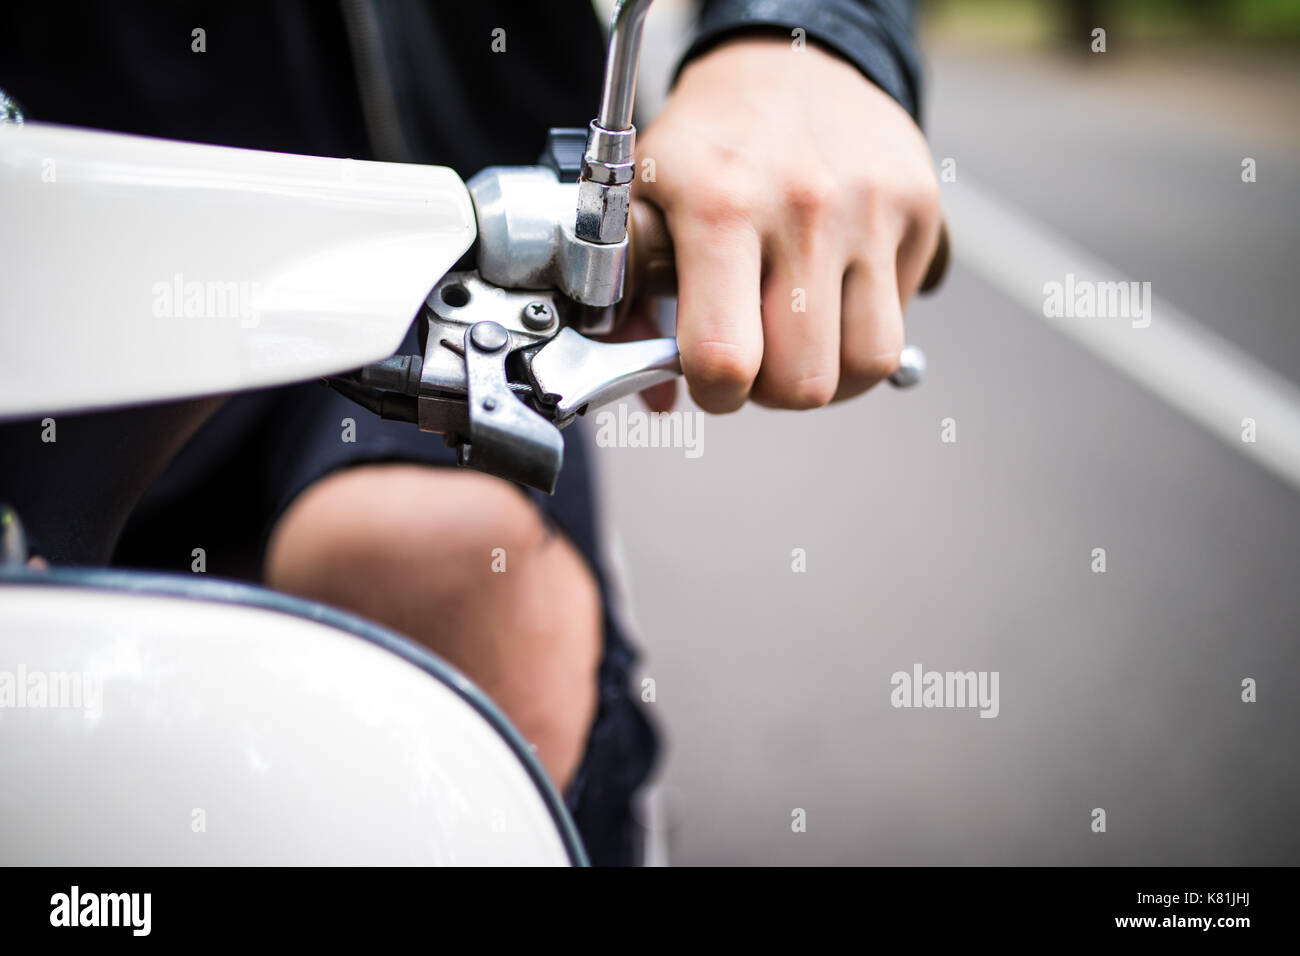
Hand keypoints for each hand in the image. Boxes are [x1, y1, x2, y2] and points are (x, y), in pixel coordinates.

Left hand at [632, 36, 942, 412]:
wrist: (785, 61)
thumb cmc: (708, 145)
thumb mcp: (644, 204)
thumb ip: (634, 306)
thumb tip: (659, 398)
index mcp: (719, 207)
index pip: (725, 357)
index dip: (716, 392)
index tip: (713, 379)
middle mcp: (801, 207)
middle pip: (805, 380)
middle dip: (774, 391)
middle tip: (758, 358)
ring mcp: (868, 208)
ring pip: (868, 362)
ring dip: (830, 373)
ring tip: (801, 342)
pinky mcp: (918, 208)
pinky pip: (900, 318)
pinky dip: (867, 327)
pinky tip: (835, 295)